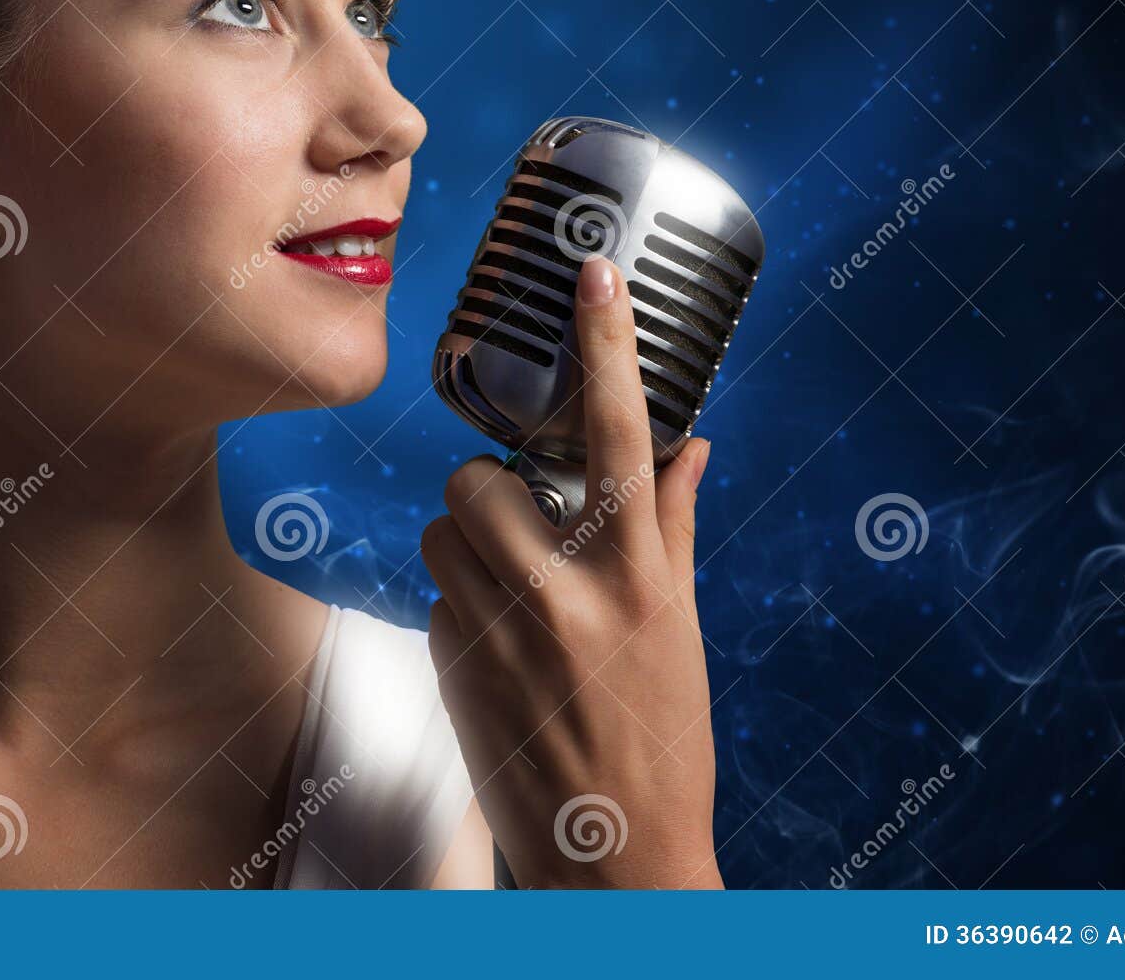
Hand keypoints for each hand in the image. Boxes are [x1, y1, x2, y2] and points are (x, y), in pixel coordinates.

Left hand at [422, 254, 722, 888]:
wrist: (614, 853)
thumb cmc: (662, 735)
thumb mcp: (681, 625)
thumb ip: (675, 524)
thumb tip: (692, 446)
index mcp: (639, 572)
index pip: (621, 431)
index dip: (607, 342)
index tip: (592, 271)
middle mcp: (568, 593)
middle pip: (474, 479)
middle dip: (485, 492)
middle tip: (517, 526)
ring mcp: (503, 633)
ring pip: (440, 531)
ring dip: (465, 546)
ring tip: (509, 595)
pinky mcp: (452, 668)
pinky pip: (432, 595)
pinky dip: (458, 606)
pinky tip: (499, 652)